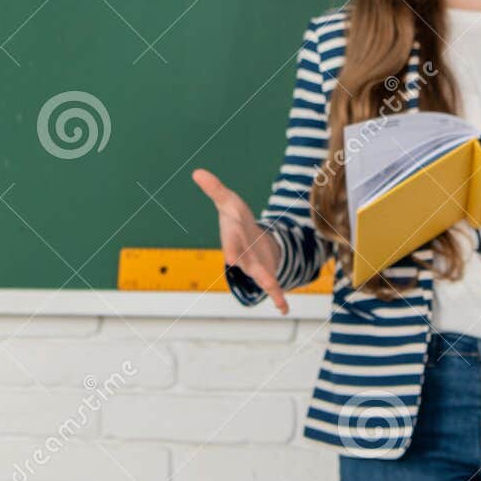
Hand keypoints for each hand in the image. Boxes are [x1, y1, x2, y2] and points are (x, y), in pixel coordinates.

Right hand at [191, 168, 288, 313]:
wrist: (250, 242)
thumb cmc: (237, 222)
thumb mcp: (229, 202)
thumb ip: (215, 190)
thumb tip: (197, 171)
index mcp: (234, 235)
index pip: (231, 238)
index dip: (230, 245)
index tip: (229, 255)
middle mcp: (241, 253)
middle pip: (241, 256)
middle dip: (238, 257)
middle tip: (233, 262)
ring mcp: (254, 266)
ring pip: (258, 275)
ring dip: (265, 282)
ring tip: (274, 295)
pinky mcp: (266, 274)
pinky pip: (272, 288)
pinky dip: (278, 298)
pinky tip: (284, 310)